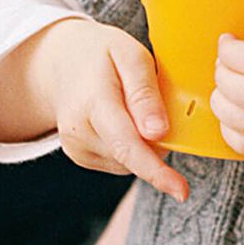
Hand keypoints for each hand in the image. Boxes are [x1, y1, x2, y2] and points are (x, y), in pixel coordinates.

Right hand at [33, 19, 187, 201]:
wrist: (62, 61)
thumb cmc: (104, 54)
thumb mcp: (131, 56)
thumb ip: (145, 94)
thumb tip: (159, 133)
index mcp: (93, 102)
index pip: (127, 144)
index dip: (155, 171)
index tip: (180, 190)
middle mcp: (79, 131)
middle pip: (130, 156)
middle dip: (158, 146)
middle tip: (161, 111)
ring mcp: (76, 147)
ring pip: (128, 161)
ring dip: (145, 143)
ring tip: (134, 105)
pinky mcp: (80, 156)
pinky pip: (120, 161)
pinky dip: (132, 146)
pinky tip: (126, 119)